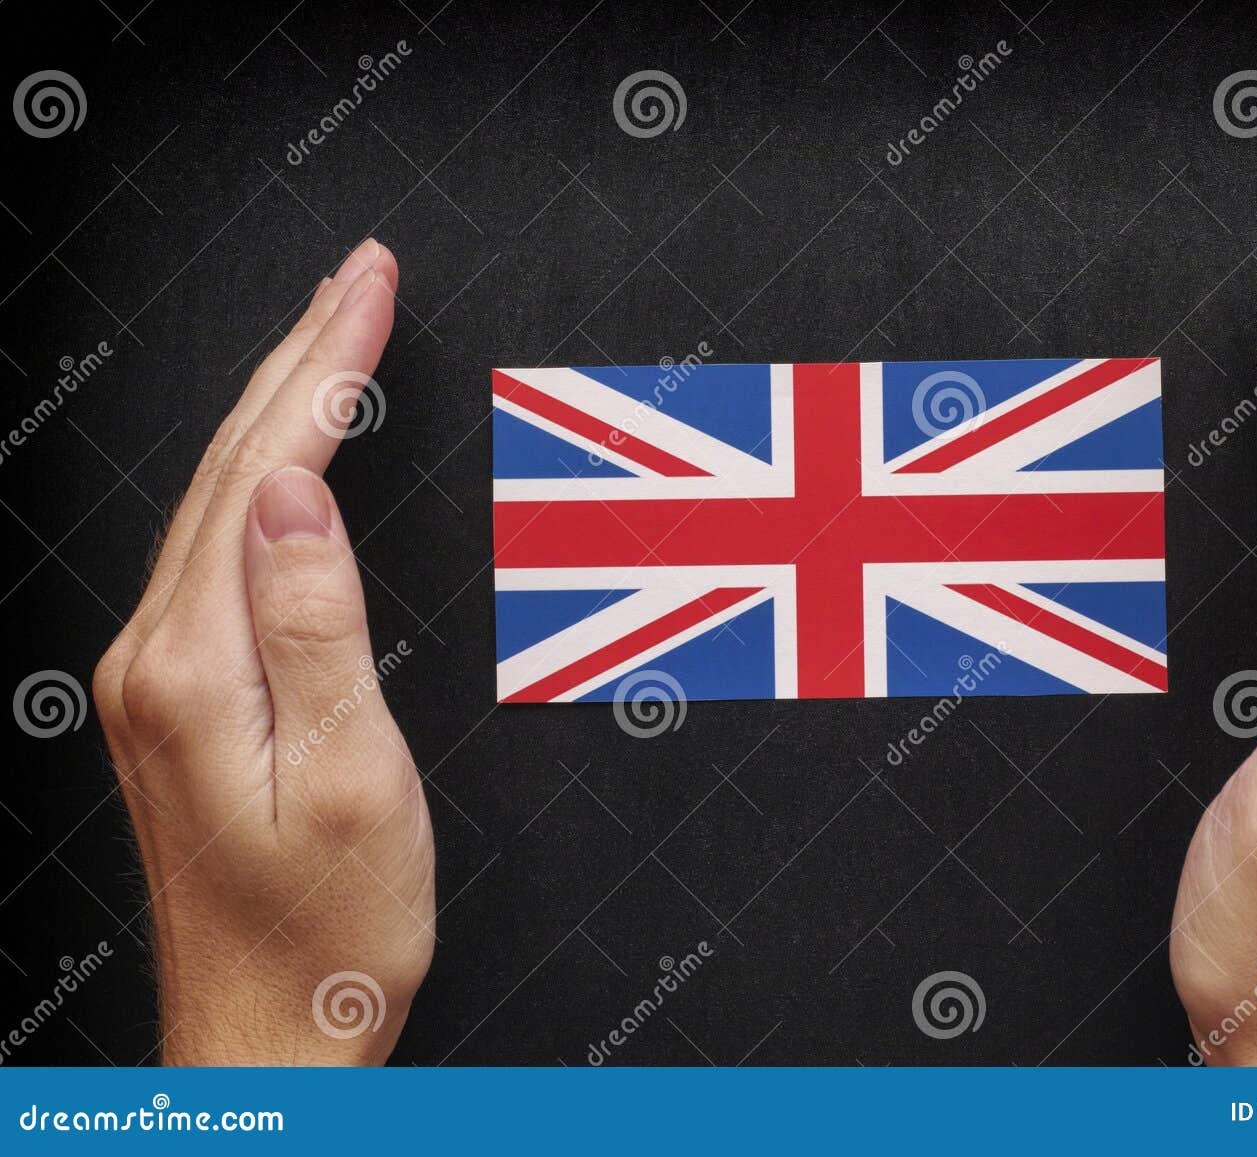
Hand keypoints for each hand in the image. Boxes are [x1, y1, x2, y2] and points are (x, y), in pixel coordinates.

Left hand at [91, 239, 434, 1064]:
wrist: (267, 1034)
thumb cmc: (326, 930)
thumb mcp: (350, 779)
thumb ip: (315, 628)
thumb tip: (299, 498)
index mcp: (199, 665)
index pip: (269, 472)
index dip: (323, 369)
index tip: (366, 288)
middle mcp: (157, 656)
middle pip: (232, 468)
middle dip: (298, 359)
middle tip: (355, 276)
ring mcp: (158, 674)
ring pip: (220, 501)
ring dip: (278, 408)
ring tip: (328, 336)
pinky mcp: (177, 695)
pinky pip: (218, 550)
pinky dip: (264, 478)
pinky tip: (289, 459)